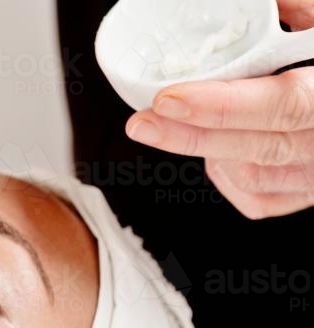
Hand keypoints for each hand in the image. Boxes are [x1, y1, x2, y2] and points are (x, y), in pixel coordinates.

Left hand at [124, 1, 313, 218]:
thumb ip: (298, 10)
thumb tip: (253, 3)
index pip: (284, 106)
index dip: (223, 106)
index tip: (170, 99)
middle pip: (259, 148)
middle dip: (191, 136)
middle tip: (142, 123)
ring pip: (252, 175)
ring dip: (211, 149)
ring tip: (189, 121)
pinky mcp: (306, 193)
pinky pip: (255, 196)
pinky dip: (228, 173)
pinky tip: (221, 148)